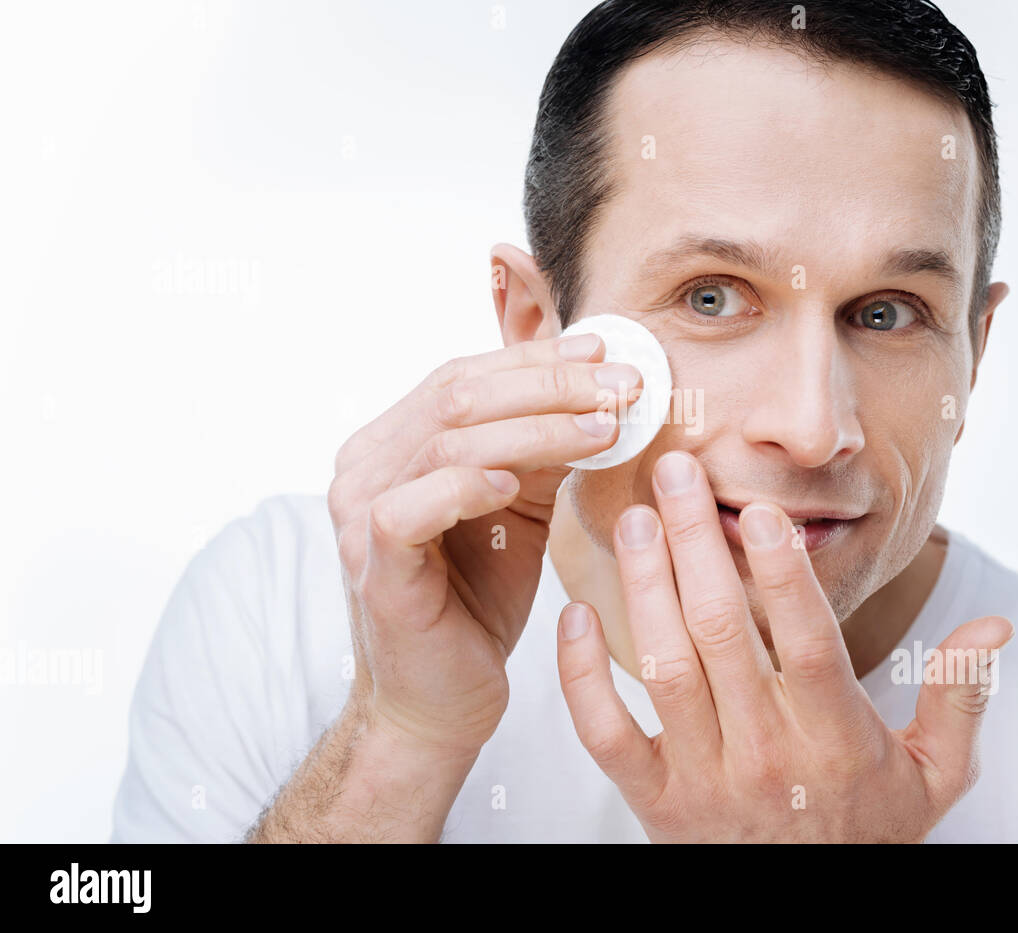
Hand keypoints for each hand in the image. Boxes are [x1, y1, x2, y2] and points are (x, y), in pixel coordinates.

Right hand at [328, 332, 641, 761]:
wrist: (444, 697)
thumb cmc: (480, 599)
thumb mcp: (523, 508)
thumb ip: (545, 450)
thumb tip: (605, 391)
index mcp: (394, 442)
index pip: (465, 375)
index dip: (538, 360)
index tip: (609, 355)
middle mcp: (366, 465)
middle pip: (459, 394)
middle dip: (551, 385)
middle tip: (622, 387)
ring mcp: (359, 512)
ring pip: (448, 440)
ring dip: (536, 428)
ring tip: (605, 429)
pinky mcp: (372, 561)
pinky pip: (413, 505)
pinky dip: (468, 484)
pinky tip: (520, 483)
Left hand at [556, 449, 1013, 841]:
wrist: (810, 917)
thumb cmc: (867, 833)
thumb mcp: (935, 776)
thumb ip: (960, 700)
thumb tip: (993, 630)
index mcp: (835, 739)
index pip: (808, 642)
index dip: (781, 572)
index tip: (759, 508)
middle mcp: (765, 754)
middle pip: (724, 633)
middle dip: (696, 542)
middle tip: (678, 472)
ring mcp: (702, 779)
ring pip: (664, 668)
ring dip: (645, 586)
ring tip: (637, 520)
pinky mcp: (654, 801)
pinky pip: (604, 734)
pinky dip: (580, 675)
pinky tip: (575, 614)